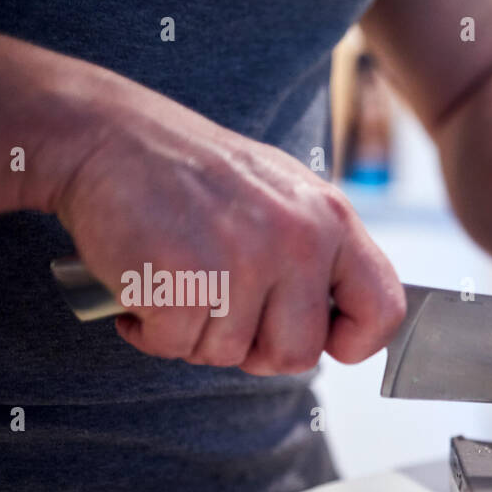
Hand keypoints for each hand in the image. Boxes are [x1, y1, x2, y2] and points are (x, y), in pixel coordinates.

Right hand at [54, 78, 405, 373]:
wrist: (108, 136)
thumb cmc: (196, 174)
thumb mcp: (284, 196)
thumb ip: (319, 256)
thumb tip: (342, 327)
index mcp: (331, 220)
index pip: (383, 308)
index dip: (355, 342)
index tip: (326, 343)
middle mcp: (296, 239)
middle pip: (298, 354)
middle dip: (255, 350)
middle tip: (223, 315)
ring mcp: (241, 258)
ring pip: (229, 354)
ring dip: (195, 335)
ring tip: (179, 285)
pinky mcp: (183, 279)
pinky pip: (176, 346)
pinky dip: (152, 332)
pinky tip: (145, 289)